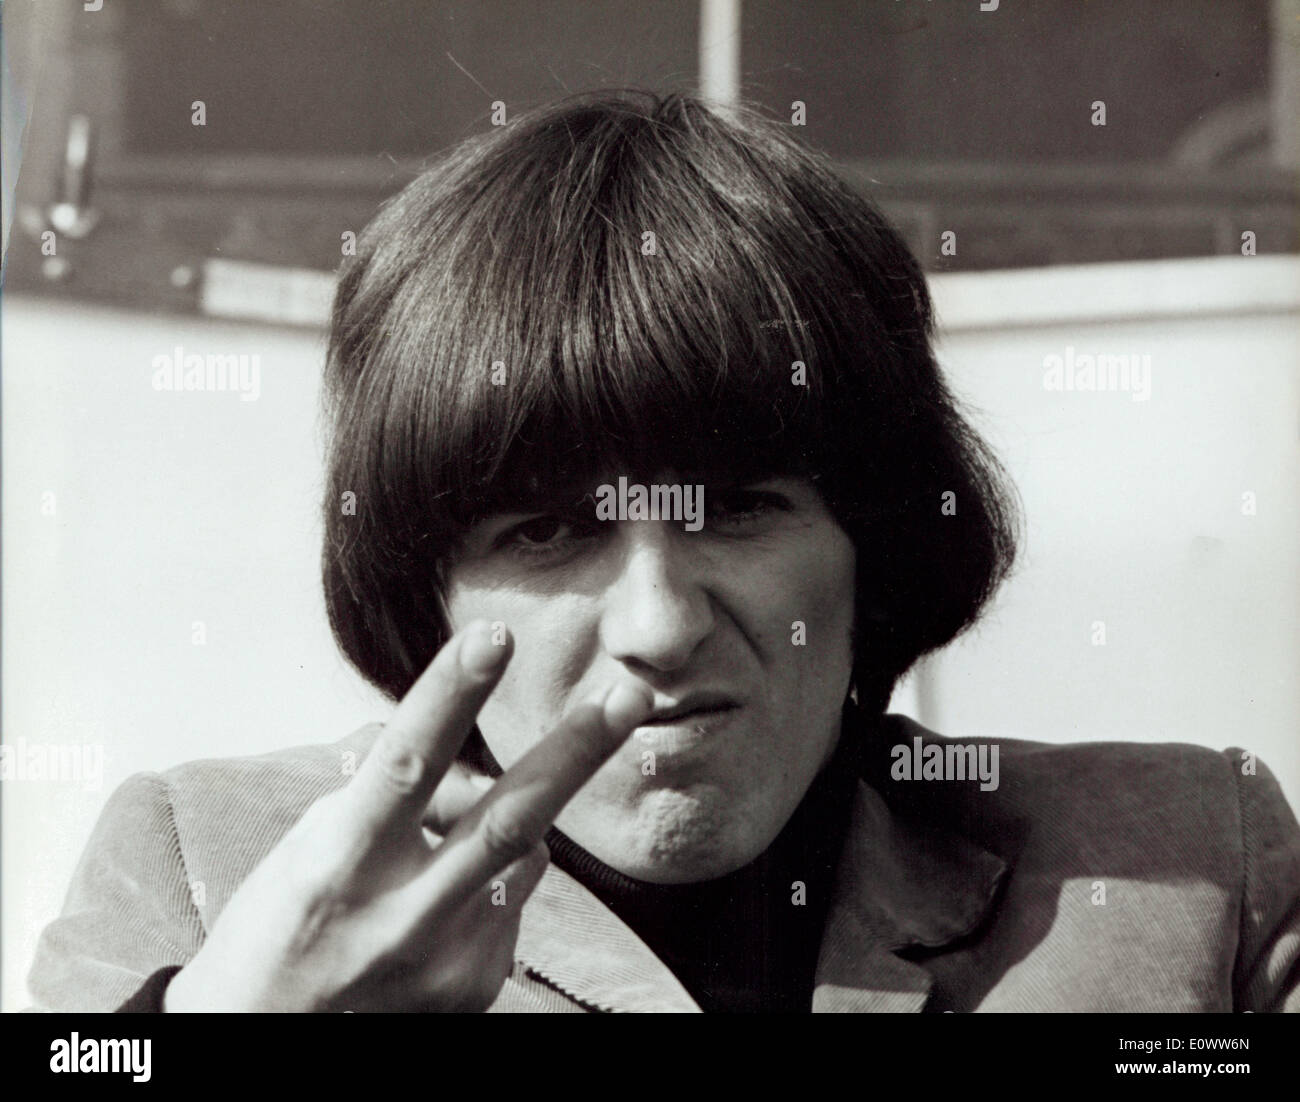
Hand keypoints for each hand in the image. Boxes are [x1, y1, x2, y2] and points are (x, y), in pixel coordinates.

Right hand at [163, 621, 651, 1011]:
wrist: (264, 1043)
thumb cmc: (281, 926)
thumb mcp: (315, 847)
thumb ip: (396, 803)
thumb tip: (478, 773)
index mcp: (341, 863)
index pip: (405, 765)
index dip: (450, 696)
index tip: (493, 634)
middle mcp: (400, 915)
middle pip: (505, 820)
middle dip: (575, 752)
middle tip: (631, 694)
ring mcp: (446, 959)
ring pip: (525, 852)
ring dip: (510, 821)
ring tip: (443, 846)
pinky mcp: (476, 987)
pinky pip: (513, 900)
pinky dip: (491, 882)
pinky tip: (438, 908)